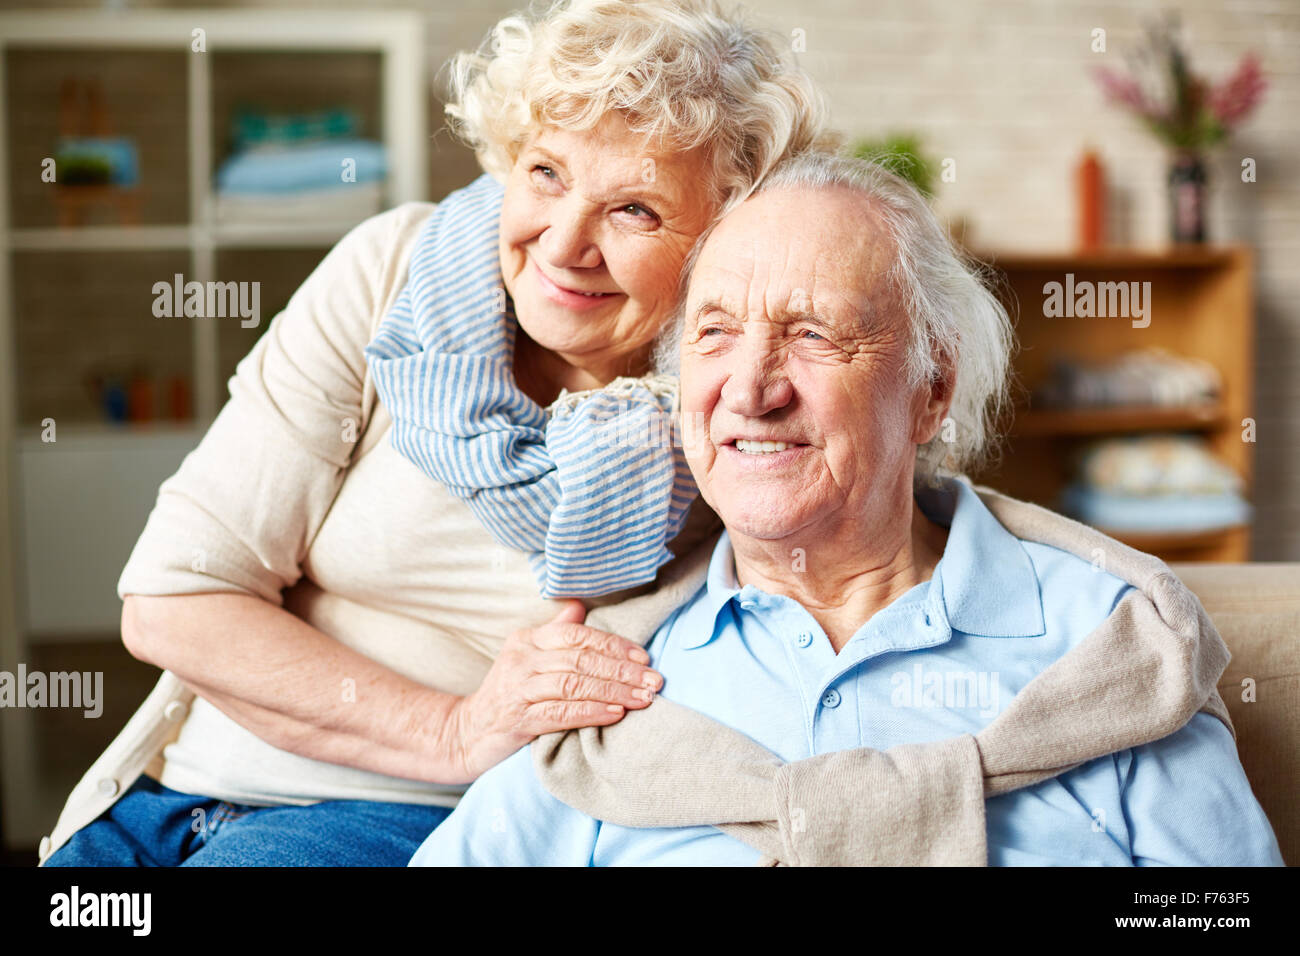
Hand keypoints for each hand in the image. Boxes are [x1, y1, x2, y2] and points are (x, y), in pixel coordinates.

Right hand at [449, 600, 662, 780]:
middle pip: (581, 660)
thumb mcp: (528, 657)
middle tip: (655, 681)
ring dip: (614, 691)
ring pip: (574, 685)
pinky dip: (591, 712)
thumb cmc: (509, 694)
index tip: (644, 657)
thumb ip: (555, 633)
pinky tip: (616, 714)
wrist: (467, 732)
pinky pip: (560, 713)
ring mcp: (518, 689)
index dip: (614, 645)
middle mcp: (521, 659)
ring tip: (644, 699)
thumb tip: (579, 606)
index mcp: (528, 639)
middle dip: (623, 671)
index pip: (578, 635)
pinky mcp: (517, 719)